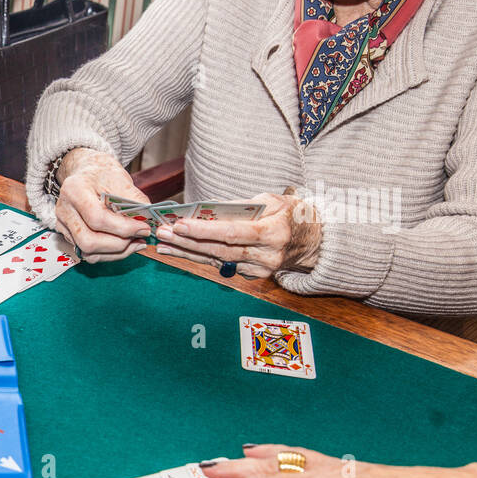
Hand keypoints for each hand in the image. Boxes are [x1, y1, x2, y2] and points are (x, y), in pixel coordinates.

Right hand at [51, 148, 151, 262]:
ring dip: (116, 252)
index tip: (143, 228)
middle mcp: (64, 210)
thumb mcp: (121, 178)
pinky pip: (88, 254)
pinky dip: (110, 253)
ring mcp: (63, 225)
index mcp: (74, 191)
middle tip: (140, 237)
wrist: (87, 173)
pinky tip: (125, 244)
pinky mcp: (68, 236)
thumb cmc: (102, 174)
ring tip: (135, 242)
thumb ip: (134, 200)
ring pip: (88, 252)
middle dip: (119, 245)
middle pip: (88, 241)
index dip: (123, 228)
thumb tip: (147, 221)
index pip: (97, 218)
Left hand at [155, 192, 321, 277]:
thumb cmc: (291, 214)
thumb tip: (206, 208)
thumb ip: (240, 206)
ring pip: (217, 261)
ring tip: (163, 244)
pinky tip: (179, 251)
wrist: (314, 240)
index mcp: (274, 233)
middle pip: (220, 251)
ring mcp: (260, 270)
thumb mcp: (272, 201)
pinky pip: (222, 266)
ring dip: (187, 253)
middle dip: (187, 242)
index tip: (180, 224)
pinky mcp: (254, 276)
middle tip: (162, 233)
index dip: (204, 231)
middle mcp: (267, 256)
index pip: (233, 233)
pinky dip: (200, 258)